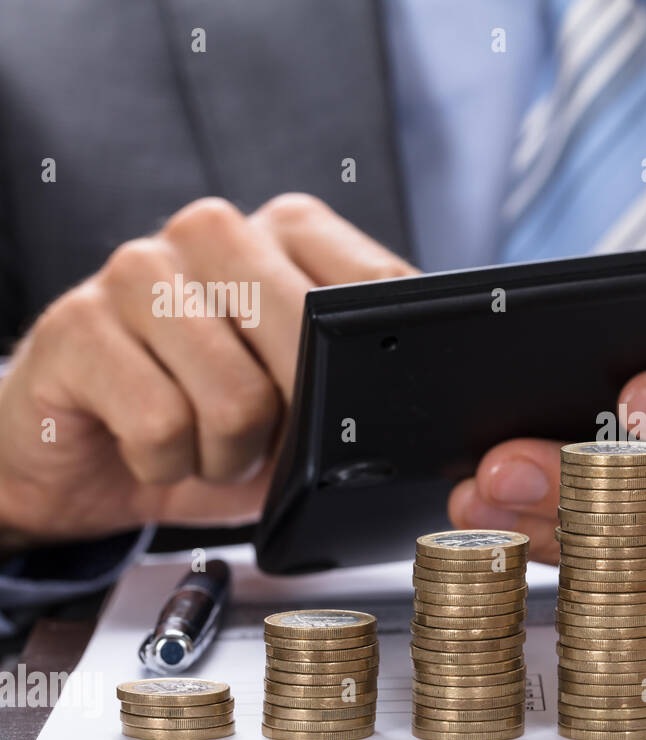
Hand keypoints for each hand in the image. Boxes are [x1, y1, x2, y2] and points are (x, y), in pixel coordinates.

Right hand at [0, 193, 415, 543]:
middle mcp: (214, 230)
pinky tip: (152, 447)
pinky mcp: (75, 324)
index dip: (377, 368)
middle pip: (310, 344)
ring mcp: (139, 269)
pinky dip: (168, 465)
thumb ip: (359, 371)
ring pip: (239, 398)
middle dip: (297, 425)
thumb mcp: (305, 394)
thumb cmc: (210, 416)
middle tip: (264, 437)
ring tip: (206, 444)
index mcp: (288, 230)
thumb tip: (431, 391)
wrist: (87, 457)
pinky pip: (163, 426)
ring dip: (228, 455)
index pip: (378, 288)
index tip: (358, 406)